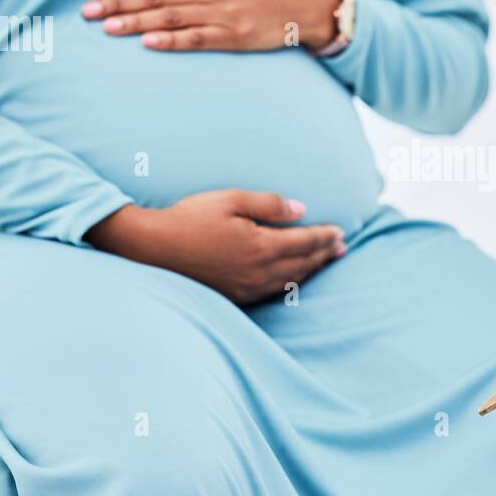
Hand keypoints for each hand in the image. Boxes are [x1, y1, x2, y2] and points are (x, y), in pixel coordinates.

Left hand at [81, 0, 340, 52]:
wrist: (306, 3)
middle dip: (120, 2)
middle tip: (89, 11)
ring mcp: (223, 13)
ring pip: (170, 16)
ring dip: (135, 21)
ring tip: (107, 27)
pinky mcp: (234, 37)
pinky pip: (196, 39)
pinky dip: (171, 41)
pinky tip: (147, 42)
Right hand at [85, 189, 346, 303]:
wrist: (153, 248)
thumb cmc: (190, 218)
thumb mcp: (231, 200)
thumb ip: (270, 204)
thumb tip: (302, 210)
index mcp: (261, 246)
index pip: (305, 242)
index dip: (325, 236)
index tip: (341, 231)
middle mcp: (259, 271)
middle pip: (303, 263)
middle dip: (325, 254)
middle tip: (343, 247)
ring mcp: (247, 287)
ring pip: (291, 280)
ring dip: (312, 270)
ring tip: (326, 261)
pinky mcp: (236, 296)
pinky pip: (273, 291)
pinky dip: (291, 282)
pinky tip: (295, 277)